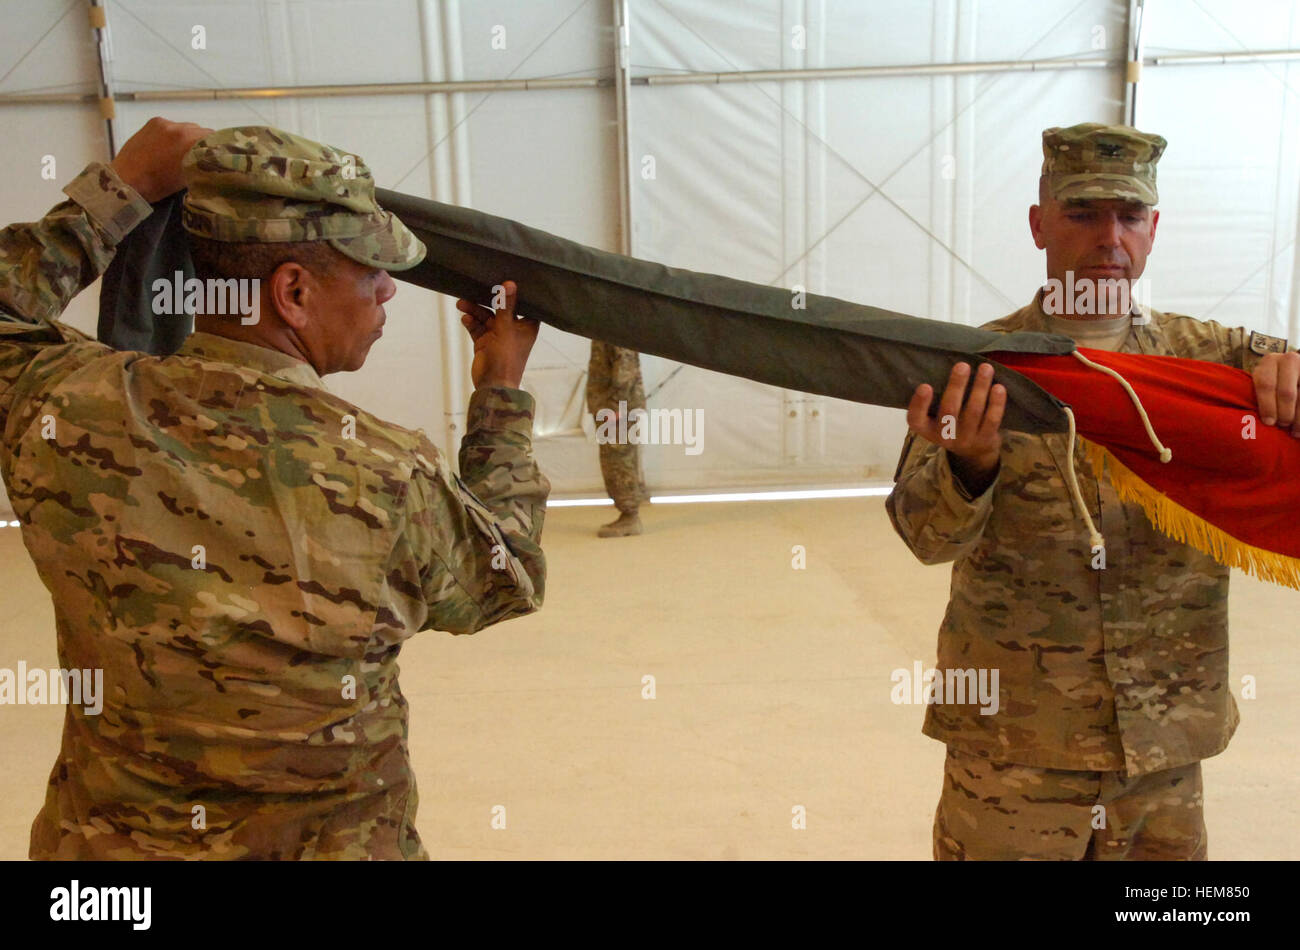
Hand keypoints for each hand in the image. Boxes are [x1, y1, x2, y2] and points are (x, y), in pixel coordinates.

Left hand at [109, 117, 213, 202]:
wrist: (126, 180)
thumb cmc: (157, 184)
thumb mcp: (187, 178)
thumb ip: (202, 164)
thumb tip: (212, 160)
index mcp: (188, 140)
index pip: (214, 137)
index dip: (218, 147)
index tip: (217, 157)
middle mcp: (178, 126)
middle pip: (200, 131)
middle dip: (202, 142)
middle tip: (200, 157)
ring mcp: (164, 123)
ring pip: (185, 127)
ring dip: (187, 137)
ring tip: (181, 152)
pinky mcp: (152, 123)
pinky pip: (171, 126)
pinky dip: (173, 135)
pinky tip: (167, 147)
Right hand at [455, 280, 539, 389]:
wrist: (492, 385)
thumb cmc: (506, 359)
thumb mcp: (506, 328)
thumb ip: (506, 306)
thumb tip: (509, 284)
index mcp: (526, 326)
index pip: (523, 304)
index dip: (516, 293)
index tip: (506, 277)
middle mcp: (513, 329)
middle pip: (500, 308)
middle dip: (487, 300)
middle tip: (474, 289)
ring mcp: (498, 335)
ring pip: (485, 317)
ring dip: (474, 310)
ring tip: (461, 303)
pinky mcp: (485, 342)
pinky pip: (477, 327)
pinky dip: (471, 322)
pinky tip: (465, 318)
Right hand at [907, 362, 1005, 490]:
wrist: (973, 453)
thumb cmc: (951, 425)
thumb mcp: (935, 418)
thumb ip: (935, 400)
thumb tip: (943, 364)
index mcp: (926, 429)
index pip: (916, 419)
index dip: (919, 403)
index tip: (925, 386)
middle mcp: (944, 436)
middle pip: (949, 410)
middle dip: (956, 386)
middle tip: (962, 365)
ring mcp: (966, 439)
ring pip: (973, 411)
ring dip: (980, 387)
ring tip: (985, 368)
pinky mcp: (985, 439)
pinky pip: (992, 420)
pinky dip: (996, 403)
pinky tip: (998, 387)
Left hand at [1252, 351, 1299, 435]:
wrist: (1296, 369)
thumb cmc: (1273, 381)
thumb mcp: (1263, 381)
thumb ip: (1258, 394)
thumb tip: (1250, 420)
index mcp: (1269, 361)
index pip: (1266, 385)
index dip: (1267, 406)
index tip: (1269, 423)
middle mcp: (1289, 360)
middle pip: (1286, 393)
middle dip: (1284, 414)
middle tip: (1282, 426)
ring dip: (1298, 419)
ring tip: (1294, 432)